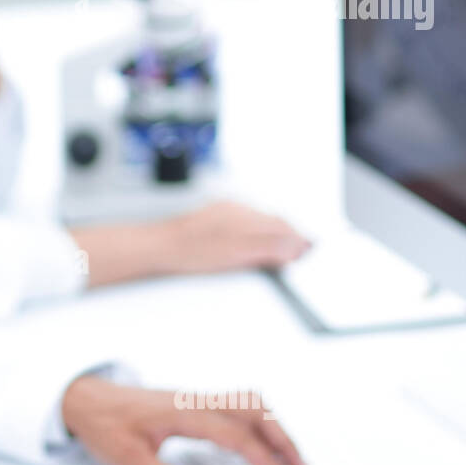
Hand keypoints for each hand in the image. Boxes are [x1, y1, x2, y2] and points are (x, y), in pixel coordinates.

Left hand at [60, 377, 306, 464]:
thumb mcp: (126, 459)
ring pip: (246, 403)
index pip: (234, 435)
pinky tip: (260, 443)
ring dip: (272, 427)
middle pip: (251, 410)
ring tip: (289, 457)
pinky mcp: (192, 403)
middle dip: (281, 437)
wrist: (85, 398)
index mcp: (183, 413)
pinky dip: (256, 422)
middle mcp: (194, 401)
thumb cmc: (104, 424)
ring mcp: (194, 399)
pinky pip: (234, 405)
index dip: (263, 458)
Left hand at [158, 200, 311, 272]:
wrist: (157, 247)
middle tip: (300, 250)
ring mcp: (222, 213)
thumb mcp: (236, 254)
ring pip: (257, 221)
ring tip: (282, 248)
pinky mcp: (211, 220)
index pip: (281, 226)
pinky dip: (255, 233)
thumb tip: (297, 245)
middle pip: (271, 221)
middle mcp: (235, 210)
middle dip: (288, 235)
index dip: (297, 240)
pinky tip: (251, 242)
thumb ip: (268, 247)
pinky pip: (242, 222)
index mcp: (244, 216)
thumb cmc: (190, 251)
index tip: (308, 250)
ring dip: (272, 233)